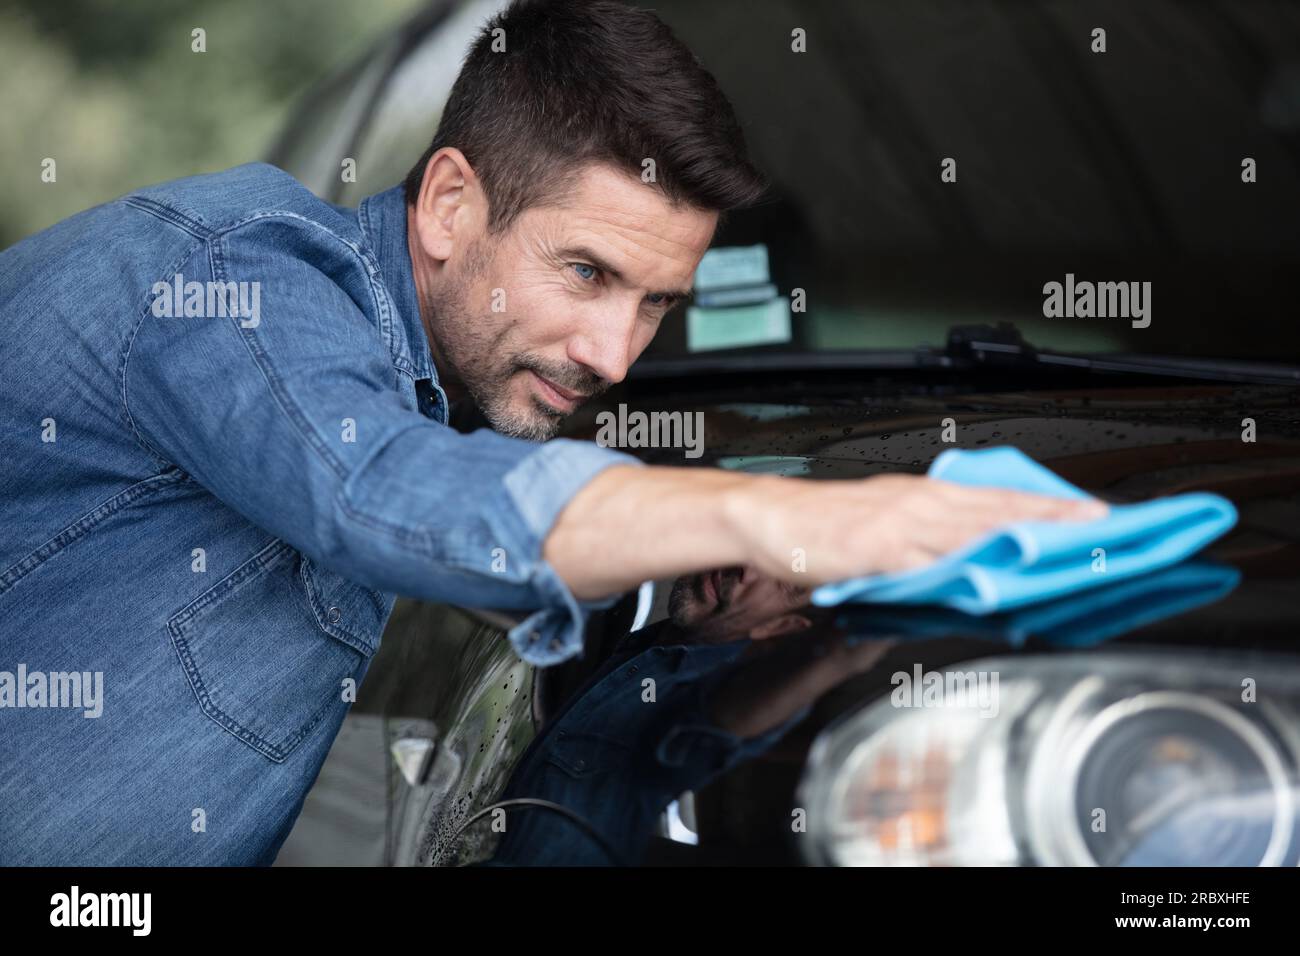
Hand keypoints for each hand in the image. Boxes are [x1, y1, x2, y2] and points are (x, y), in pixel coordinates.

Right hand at [724, 473, 1107, 584]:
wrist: (768, 516)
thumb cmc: (823, 523)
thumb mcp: (885, 522)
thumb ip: (929, 542)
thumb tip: (970, 564)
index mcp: (926, 494)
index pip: (1002, 498)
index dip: (1052, 505)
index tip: (1097, 513)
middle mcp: (922, 503)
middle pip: (1002, 511)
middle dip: (1058, 519)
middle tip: (1108, 527)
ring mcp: (903, 526)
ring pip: (978, 532)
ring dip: (1027, 541)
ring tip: (1071, 550)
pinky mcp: (879, 550)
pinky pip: (932, 563)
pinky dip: (967, 572)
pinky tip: (996, 582)